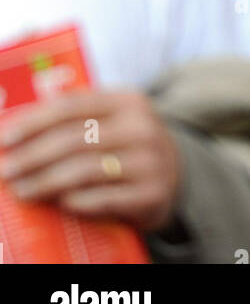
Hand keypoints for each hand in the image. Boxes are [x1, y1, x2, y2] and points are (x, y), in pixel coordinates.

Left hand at [0, 89, 180, 234]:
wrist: (178, 174)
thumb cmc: (129, 144)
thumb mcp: (114, 119)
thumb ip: (77, 116)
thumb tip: (17, 123)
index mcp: (126, 100)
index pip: (72, 106)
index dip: (34, 121)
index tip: (5, 138)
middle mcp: (140, 127)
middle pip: (75, 139)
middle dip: (33, 155)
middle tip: (6, 170)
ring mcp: (149, 161)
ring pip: (86, 169)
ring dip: (47, 181)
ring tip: (22, 190)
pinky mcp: (152, 194)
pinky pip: (106, 198)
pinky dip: (78, 201)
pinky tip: (58, 203)